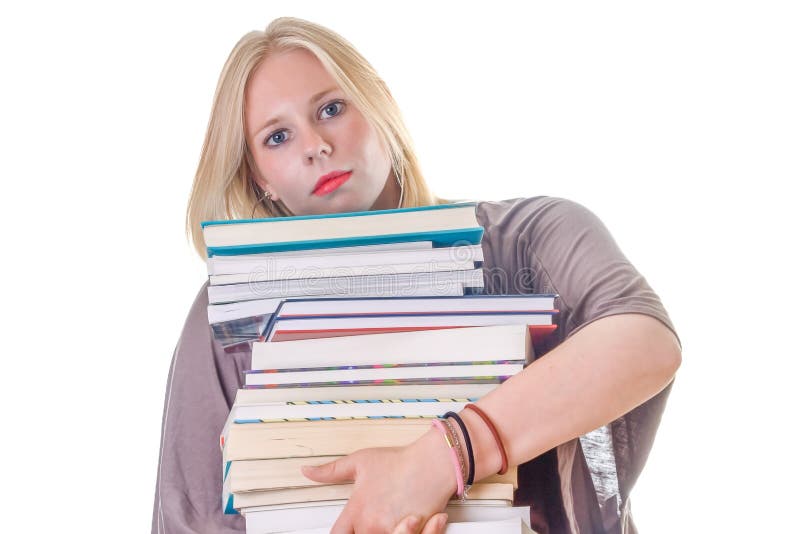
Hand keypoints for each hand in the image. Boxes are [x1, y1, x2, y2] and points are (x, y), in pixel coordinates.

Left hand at [301, 428, 455, 532]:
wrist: (433, 463)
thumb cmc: (400, 462)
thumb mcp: (360, 461)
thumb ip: (331, 471)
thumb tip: (308, 471)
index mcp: (357, 511)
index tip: (344, 530)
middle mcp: (372, 526)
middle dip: (361, 532)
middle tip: (371, 519)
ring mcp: (393, 532)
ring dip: (383, 533)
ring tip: (388, 523)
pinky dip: (402, 533)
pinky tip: (402, 525)